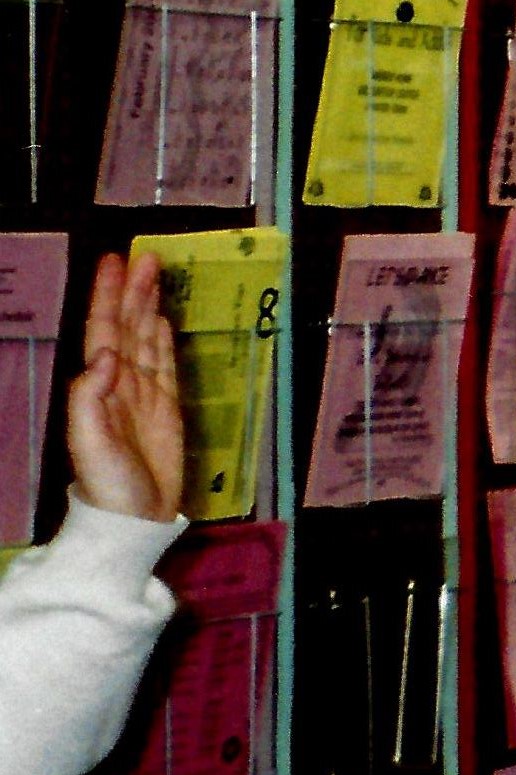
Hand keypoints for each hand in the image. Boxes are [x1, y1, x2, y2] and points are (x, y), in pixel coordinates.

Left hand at [67, 250, 182, 522]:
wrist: (133, 518)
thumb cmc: (107, 483)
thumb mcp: (89, 441)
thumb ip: (91, 396)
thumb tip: (110, 353)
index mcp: (100, 386)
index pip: (105, 331)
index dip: (110, 297)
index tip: (117, 263)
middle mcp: (120, 383)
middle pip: (128, 327)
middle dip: (133, 291)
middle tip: (145, 256)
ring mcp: (145, 395)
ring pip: (147, 339)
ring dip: (149, 306)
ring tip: (155, 275)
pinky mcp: (168, 408)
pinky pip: (165, 365)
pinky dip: (163, 338)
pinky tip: (163, 319)